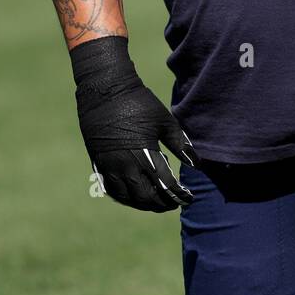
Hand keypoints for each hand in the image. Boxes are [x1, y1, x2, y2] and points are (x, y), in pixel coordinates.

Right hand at [70, 36, 200, 211]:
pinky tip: (134, 197)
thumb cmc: (139, 103)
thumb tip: (196, 165)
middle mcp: (125, 164)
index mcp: (145, 153)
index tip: (189, 198)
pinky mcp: (98, 162)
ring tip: (157, 203)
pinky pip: (111, 190)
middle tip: (174, 203)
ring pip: (127, 198)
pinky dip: (125, 198)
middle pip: (145, 197)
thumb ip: (180, 144)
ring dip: (144, 204)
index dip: (179, 195)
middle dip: (162, 204)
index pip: (165, 185)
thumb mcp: (165, 121)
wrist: (105, 90)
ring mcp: (109, 165)